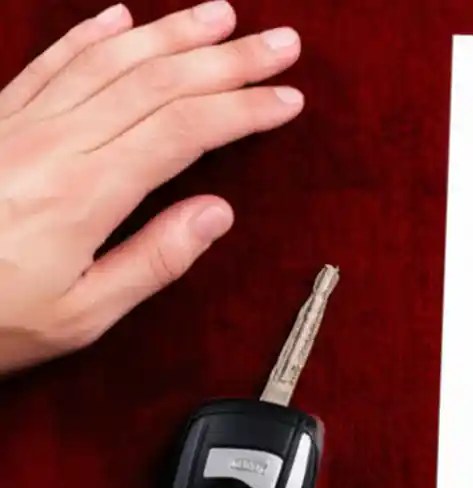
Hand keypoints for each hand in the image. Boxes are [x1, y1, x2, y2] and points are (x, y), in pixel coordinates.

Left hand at [0, 2, 301, 375]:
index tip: (288, 99)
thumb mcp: (79, 316)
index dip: (243, 109)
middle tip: (282, 43)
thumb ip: (153, 260)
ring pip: (107, 60)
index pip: (184, 129)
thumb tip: (217, 211)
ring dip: (171, 33)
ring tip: (221, 15)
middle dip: (227, 59)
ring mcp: (19, 125)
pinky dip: (89, 37)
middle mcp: (54, 143)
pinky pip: (48, 64)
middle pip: (157, 82)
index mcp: (85, 192)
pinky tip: (121, 18)